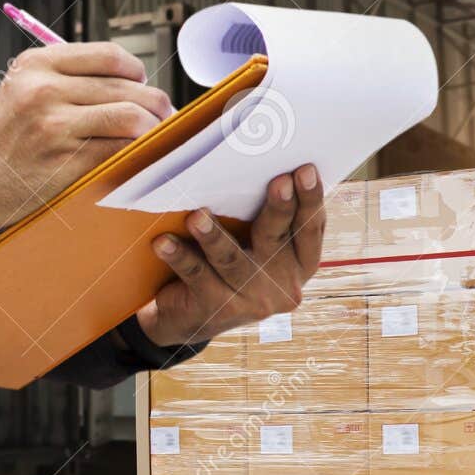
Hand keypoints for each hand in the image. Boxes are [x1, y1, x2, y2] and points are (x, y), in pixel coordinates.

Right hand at [0, 43, 171, 233]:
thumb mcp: (20, 88)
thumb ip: (65, 78)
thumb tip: (129, 80)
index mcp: (36, 65)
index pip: (108, 55)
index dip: (136, 70)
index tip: (142, 83)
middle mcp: (45, 90)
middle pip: (126, 87)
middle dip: (155, 103)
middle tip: (163, 116)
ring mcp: (55, 128)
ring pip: (130, 118)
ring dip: (153, 129)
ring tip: (156, 137)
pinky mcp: (64, 164)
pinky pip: (118, 152)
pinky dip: (137, 154)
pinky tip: (139, 158)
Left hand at [136, 165, 324, 347]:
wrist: (190, 315)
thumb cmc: (229, 261)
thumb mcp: (256, 242)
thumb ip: (267, 215)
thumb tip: (263, 158)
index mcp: (300, 264)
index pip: (310, 229)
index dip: (310, 200)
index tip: (305, 170)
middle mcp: (281, 286)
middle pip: (278, 241)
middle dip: (278, 209)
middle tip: (278, 182)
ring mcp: (249, 301)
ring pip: (232, 262)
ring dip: (213, 237)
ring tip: (197, 217)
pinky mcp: (215, 310)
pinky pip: (196, 276)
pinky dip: (179, 256)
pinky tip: (163, 242)